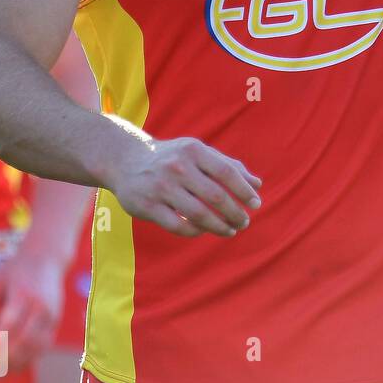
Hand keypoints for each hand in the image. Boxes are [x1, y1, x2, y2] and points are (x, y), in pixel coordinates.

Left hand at [0, 246, 65, 371]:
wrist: (47, 260)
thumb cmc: (14, 273)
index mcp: (22, 295)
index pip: (8, 325)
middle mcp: (40, 306)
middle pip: (25, 340)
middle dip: (6, 360)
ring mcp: (52, 314)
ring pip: (38, 346)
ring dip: (19, 362)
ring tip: (1, 373)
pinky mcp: (56, 321)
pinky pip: (45, 344)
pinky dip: (31, 358)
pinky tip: (16, 365)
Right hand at [110, 135, 261, 238]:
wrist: (124, 160)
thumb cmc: (172, 157)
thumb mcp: (199, 153)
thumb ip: (228, 167)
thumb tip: (258, 184)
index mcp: (193, 151)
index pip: (227, 173)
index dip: (244, 191)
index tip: (256, 205)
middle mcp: (177, 167)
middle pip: (216, 197)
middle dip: (235, 213)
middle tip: (244, 222)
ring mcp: (160, 187)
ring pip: (198, 214)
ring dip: (219, 226)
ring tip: (231, 231)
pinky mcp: (146, 206)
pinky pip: (178, 226)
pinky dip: (195, 231)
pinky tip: (203, 230)